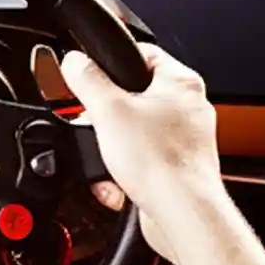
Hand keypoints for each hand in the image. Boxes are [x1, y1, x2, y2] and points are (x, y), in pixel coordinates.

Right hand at [61, 43, 220, 261]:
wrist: (181, 213)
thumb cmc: (162, 162)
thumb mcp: (108, 110)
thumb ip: (87, 78)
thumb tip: (75, 61)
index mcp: (182, 81)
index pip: (143, 52)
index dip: (112, 60)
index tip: (92, 72)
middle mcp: (189, 107)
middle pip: (136, 94)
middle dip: (109, 113)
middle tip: (97, 120)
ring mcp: (186, 138)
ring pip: (137, 129)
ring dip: (114, 144)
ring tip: (108, 153)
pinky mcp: (178, 166)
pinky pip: (143, 157)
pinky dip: (126, 167)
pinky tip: (118, 178)